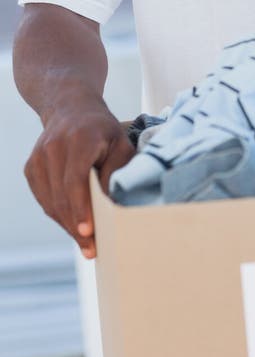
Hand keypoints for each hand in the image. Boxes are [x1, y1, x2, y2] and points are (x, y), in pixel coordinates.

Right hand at [24, 98, 134, 258]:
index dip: (81, 208)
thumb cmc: (103, 129)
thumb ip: (117, 170)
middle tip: (92, 248)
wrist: (71, 108)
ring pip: (50, 201)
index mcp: (80, 139)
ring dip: (66, 225)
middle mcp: (54, 147)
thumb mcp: (121, 142)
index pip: (76, 180)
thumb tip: (113, 203)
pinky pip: (43, 198)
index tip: (88, 232)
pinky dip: (57, 214)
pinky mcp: (31, 166)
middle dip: (76, 226)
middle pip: (61, 196)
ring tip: (85, 243)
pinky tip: (72, 224)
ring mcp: (38, 156)